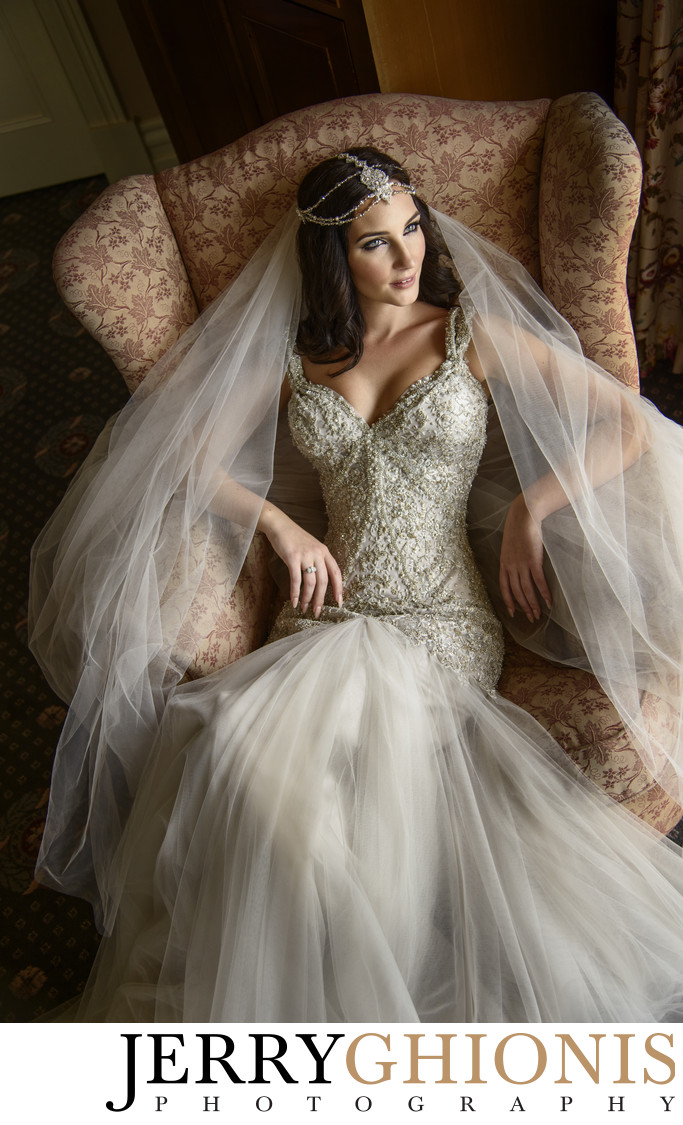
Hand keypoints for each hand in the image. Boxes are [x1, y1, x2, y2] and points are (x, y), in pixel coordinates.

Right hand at [257, 503, 342, 616]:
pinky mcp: (292, 557)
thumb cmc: (294, 538)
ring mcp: (305, 555)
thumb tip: (320, 582)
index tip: (339, 602)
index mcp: (324, 551)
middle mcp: (318, 553)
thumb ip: (317, 560)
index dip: (339, 588)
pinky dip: (295, 593)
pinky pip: (296, 579)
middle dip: (321, 599)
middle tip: (317, 612)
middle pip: (324, 581)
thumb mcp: (311, 547)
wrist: (279, 525)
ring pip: (310, 582)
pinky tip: (294, 601)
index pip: (336, 572)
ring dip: (307, 598)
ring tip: (304, 608)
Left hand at [499, 494, 551, 622]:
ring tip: (539, 615)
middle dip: (524, 607)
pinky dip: (544, 594)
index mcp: (504, 564)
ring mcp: (522, 564)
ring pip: (527, 590)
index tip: (512, 612)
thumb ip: (511, 559)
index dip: (508, 601)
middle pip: (517, 592)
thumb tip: (517, 570)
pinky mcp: (534, 561)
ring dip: (534, 605)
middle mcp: (511, 567)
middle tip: (531, 618)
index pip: (504, 588)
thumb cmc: (518, 530)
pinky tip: (549, 602)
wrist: (524, 516)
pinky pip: (539, 582)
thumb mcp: (509, 546)